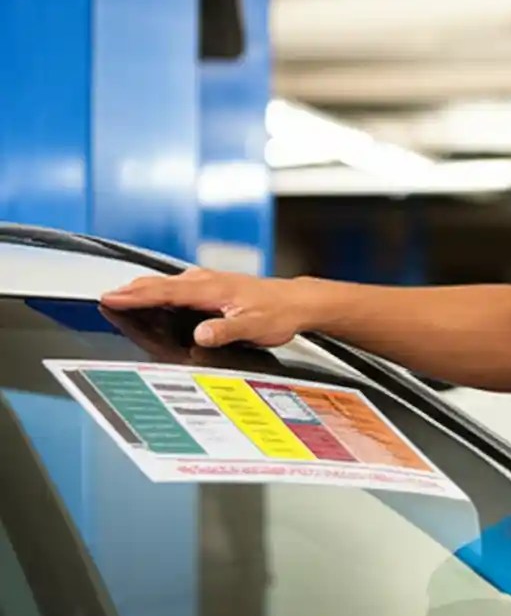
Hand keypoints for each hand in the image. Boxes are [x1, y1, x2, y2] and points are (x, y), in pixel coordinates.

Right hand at [100, 268, 323, 347]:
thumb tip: (200, 335)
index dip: (137, 296)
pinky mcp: (215, 285)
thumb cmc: (278, 313)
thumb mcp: (254, 327)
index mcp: (212, 289)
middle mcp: (208, 281)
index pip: (166, 292)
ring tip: (124, 294)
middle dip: (133, 289)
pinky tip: (159, 295)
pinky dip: (163, 288)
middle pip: (162, 283)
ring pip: (170, 282)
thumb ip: (225, 331)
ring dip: (146, 287)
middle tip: (107, 296)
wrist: (297, 302)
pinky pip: (181, 285)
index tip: (112, 297)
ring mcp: (211, 281)